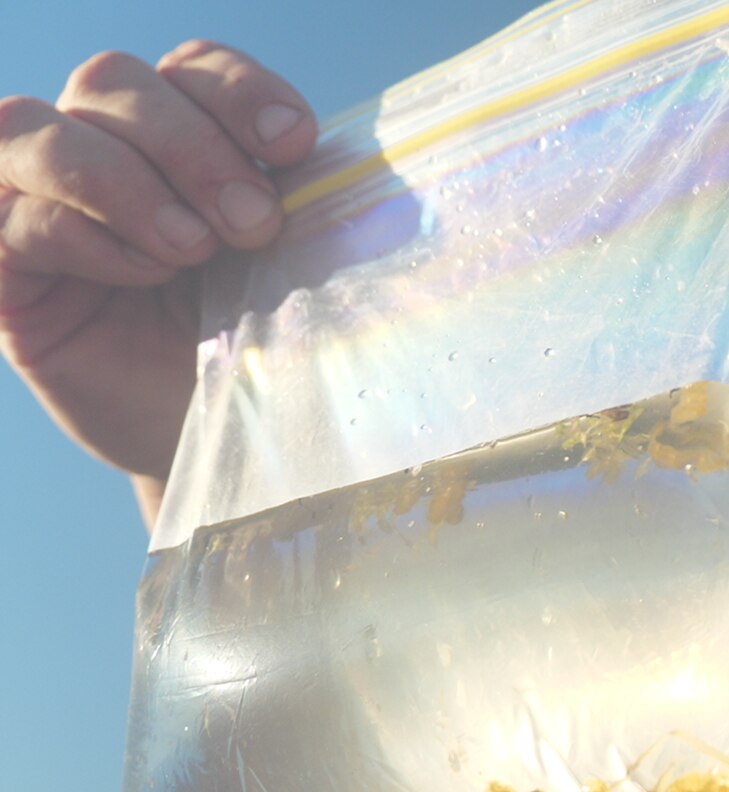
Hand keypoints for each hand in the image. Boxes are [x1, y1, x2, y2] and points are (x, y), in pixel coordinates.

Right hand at [0, 41, 314, 482]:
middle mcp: (98, 148)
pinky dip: (87, 237)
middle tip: (253, 223)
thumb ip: (296, 203)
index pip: (190, 65)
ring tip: (191, 248)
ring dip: (125, 181)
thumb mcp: (286, 265)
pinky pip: (18, 216)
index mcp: (178, 133)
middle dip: (193, 146)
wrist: (217, 433)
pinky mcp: (4, 267)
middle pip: (113, 81)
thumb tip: (338, 165)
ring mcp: (35, 200)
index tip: (295, 143)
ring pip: (37, 128)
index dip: (239, 89)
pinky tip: (145, 276)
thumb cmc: (256, 342)